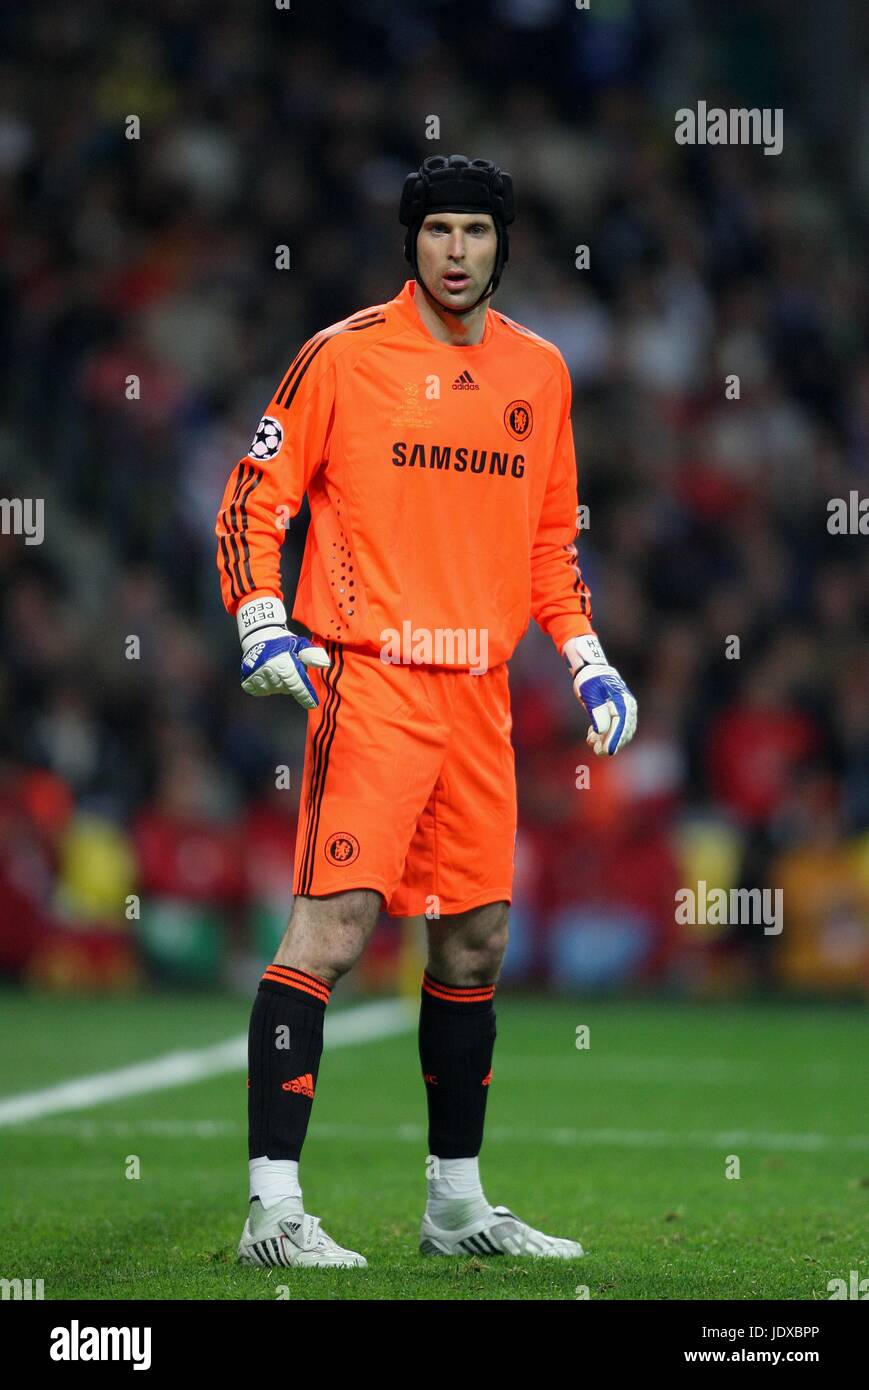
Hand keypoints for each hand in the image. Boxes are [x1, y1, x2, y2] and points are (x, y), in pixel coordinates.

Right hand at [237, 597, 329, 707]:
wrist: (258, 637)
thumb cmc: (282, 641)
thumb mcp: (300, 643)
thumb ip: (312, 654)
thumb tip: (325, 663)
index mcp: (284, 664)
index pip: (298, 686)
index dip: (306, 697)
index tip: (313, 704)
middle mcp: (270, 673)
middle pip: (287, 689)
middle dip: (291, 681)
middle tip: (288, 667)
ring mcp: (258, 678)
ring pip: (276, 690)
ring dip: (279, 683)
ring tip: (277, 669)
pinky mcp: (248, 680)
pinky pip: (262, 691)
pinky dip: (267, 685)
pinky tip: (268, 674)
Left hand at [563, 634, 636, 756]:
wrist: (591, 670)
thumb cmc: (590, 680)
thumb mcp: (591, 695)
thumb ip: (597, 713)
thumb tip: (602, 732)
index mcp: (623, 702)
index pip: (621, 726)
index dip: (614, 740)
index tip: (607, 752)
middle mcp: (627, 708)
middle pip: (623, 732)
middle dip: (610, 743)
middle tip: (597, 750)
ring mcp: (624, 711)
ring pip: (620, 733)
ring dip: (607, 740)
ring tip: (591, 741)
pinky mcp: (617, 714)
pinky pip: (615, 729)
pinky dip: (605, 735)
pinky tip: (592, 736)